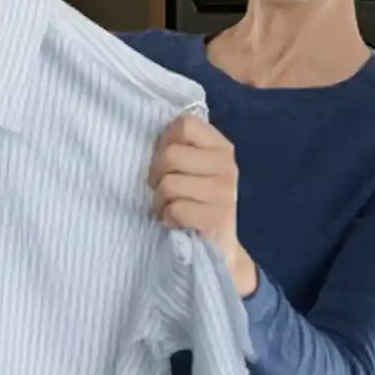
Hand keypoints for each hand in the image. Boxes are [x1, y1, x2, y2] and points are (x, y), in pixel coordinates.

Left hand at [149, 114, 257, 296]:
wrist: (216, 249)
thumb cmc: (194, 202)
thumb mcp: (192, 168)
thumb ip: (179, 148)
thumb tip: (148, 132)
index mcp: (220, 146)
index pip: (184, 125)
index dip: (165, 142)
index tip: (167, 162)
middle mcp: (227, 165)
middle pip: (170, 155)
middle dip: (156, 175)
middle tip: (163, 190)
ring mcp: (225, 192)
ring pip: (168, 184)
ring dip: (160, 201)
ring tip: (170, 207)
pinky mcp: (218, 218)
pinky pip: (176, 209)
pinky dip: (168, 218)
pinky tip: (177, 222)